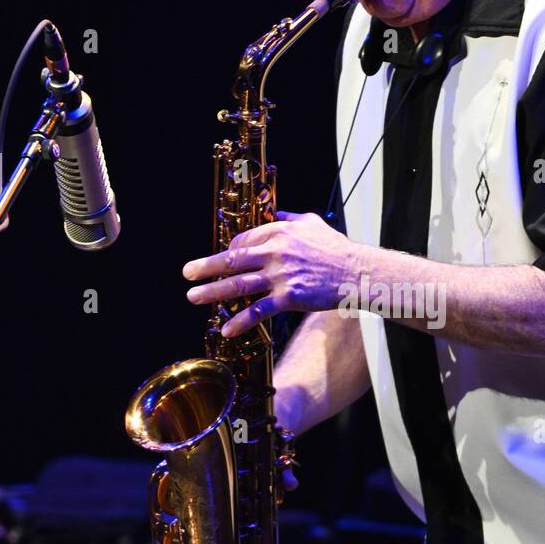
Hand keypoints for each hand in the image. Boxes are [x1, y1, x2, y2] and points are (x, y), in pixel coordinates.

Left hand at [183, 211, 357, 337]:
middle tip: (187, 273)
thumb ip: (289, 218)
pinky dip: (241, 320)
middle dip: (206, 267)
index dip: (229, 250)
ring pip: (239, 284)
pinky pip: (259, 310)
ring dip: (213, 292)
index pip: (243, 240)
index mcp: (279, 232)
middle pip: (233, 259)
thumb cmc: (336, 248)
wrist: (357, 272)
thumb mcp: (312, 222)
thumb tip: (273, 213)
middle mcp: (275, 252)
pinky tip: (227, 329)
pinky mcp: (289, 297)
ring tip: (193, 297)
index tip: (221, 260)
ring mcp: (281, 276)